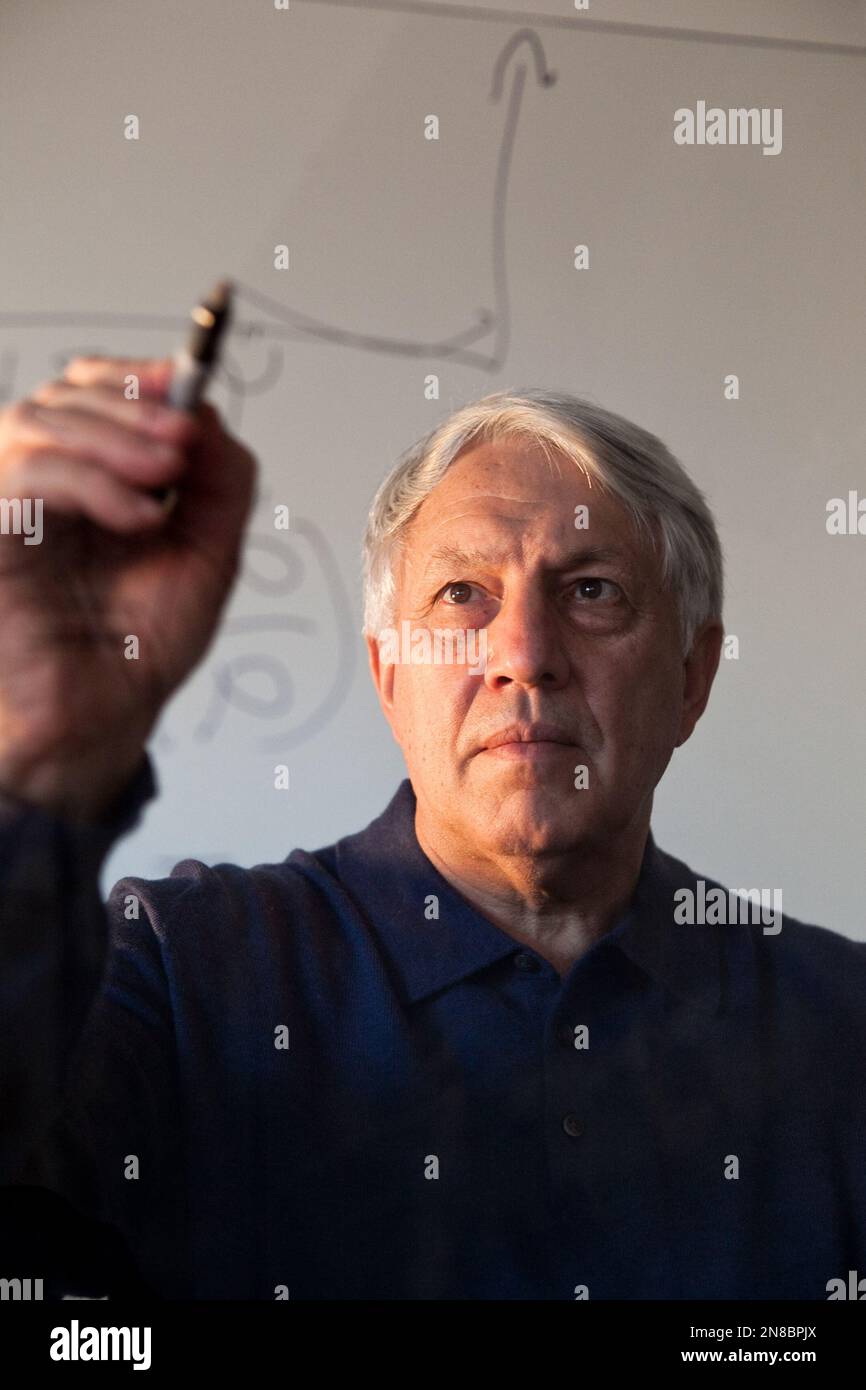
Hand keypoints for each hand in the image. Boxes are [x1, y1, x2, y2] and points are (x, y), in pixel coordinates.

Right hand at [0, 355, 255, 817]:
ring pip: (30, 422)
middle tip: (181, 441)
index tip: (183, 376)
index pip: (90, 391)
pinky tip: (140, 517)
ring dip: (109, 436)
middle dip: (130, 405)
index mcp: (92, 474)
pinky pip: (20, 477)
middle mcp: (45, 482)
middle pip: (60, 394)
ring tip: (165, 476)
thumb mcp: (210, 552)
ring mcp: (11, 506)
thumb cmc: (144, 641)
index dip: (133, 375)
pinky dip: (87, 482)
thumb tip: (210, 415)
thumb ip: (220, 482)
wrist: (110, 714)